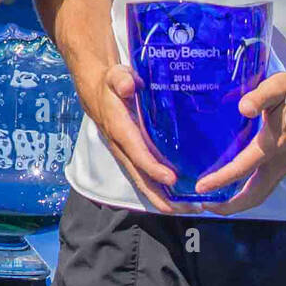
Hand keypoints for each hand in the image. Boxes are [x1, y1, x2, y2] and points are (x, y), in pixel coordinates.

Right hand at [91, 63, 182, 213]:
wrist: (96, 92)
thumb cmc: (112, 83)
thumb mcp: (115, 75)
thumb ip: (122, 79)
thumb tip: (129, 85)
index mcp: (120, 129)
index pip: (136, 152)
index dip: (152, 167)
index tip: (171, 179)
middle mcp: (122, 147)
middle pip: (140, 177)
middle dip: (161, 196)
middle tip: (185, 209)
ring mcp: (127, 154)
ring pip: (143, 181)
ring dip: (163, 198)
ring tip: (188, 210)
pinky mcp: (132, 155)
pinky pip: (145, 176)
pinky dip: (160, 190)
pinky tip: (179, 197)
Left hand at [193, 69, 285, 215]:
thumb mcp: (278, 86)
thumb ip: (260, 97)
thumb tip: (243, 108)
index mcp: (274, 144)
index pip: (243, 169)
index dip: (220, 181)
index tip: (200, 188)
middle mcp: (281, 161)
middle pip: (253, 195)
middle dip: (229, 206)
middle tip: (204, 204)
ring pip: (261, 194)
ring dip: (239, 203)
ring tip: (216, 201)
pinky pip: (266, 186)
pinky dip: (249, 193)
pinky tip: (236, 187)